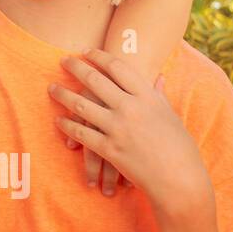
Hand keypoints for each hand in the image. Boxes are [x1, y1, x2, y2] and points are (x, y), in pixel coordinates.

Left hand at [48, 48, 213, 219]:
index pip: (118, 68)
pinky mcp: (110, 149)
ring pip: (82, 105)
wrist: (180, 180)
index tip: (86, 51)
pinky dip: (67, 126)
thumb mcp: (171, 116)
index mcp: (147, 97)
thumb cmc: (180, 148)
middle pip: (95, 80)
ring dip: (63, 95)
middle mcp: (131, 108)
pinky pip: (81, 134)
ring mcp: (118, 128)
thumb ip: (159, 96)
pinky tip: (58, 120)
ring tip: (51, 88)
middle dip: (76, 67)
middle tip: (63, 60)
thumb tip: (158, 77)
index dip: (99, 56)